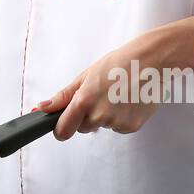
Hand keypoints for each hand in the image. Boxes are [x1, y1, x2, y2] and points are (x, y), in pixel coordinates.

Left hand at [37, 13, 193, 138]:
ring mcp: (116, 123)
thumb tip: (42, 109)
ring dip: (105, 115)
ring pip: (102, 126)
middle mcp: (98, 116)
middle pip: (83, 127)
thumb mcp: (86, 76)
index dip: (61, 128)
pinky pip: (118, 128)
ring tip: (117, 94)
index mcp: (83, 102)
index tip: (64, 123)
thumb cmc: (118, 64)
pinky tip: (128, 100)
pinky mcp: (131, 127)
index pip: (63, 131)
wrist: (150, 62)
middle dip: (86, 116)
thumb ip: (64, 96)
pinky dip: (121, 118)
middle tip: (100, 95)